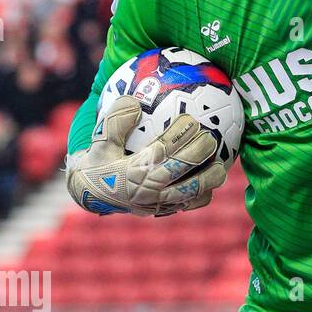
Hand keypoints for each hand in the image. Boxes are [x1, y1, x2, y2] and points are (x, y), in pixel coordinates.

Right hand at [65, 95, 227, 216]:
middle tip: (210, 136)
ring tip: (220, 163)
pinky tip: (211, 179)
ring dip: (210, 176)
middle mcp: (148, 189)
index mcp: (133, 170)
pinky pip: (191, 204)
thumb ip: (115, 121)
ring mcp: (159, 202)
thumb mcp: (99, 141)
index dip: (180, 133)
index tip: (191, 119)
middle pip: (183, 167)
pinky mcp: (165, 210)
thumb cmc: (98, 161)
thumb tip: (133, 100)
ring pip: (192, 191)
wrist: (91, 194)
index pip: (163, 148)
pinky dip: (203, 193)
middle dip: (200, 149)